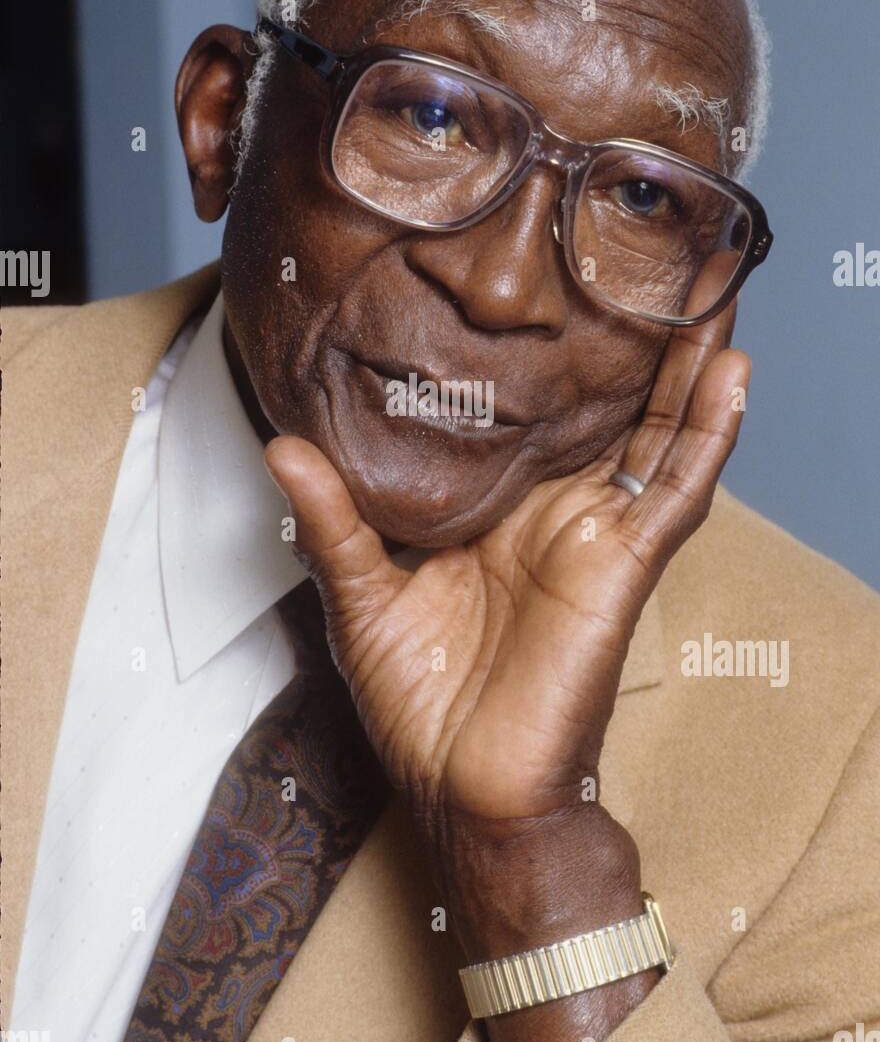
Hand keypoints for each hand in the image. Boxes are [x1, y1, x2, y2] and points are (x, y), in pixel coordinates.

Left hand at [265, 305, 749, 1041]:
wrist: (466, 791)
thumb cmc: (420, 705)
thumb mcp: (362, 598)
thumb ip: (331, 520)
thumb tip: (281, 445)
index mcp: (493, 509)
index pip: (523, 414)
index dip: (534, 354)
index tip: (531, 281)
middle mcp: (551, 509)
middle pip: (600, 406)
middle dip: (622, 336)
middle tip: (635, 251)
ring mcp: (593, 531)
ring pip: (655, 429)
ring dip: (685, 360)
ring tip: (707, 281)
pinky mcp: (623, 564)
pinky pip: (678, 488)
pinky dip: (709, 429)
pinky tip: (730, 370)